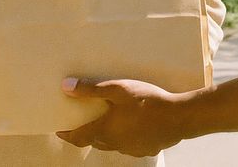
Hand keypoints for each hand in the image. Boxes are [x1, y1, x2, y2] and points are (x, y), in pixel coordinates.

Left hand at [56, 78, 187, 155]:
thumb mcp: (118, 89)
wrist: (178, 117)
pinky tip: (133, 125)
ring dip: (107, 135)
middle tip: (83, 121)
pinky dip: (125, 137)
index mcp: (104, 131)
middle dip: (86, 133)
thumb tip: (65, 87)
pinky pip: (130, 145)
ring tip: (109, 121)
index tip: (59, 129)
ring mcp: (131, 149)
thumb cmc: (147, 101)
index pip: (78, 137)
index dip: (67, 134)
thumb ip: (91, 89)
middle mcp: (115, 144)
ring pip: (112, 144)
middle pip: (94, 141)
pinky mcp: (146, 149)